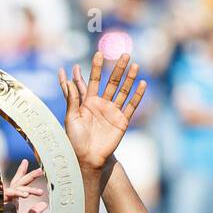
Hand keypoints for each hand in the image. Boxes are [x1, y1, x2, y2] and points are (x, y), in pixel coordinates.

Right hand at [4, 158, 47, 212]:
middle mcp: (5, 197)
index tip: (25, 162)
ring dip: (28, 188)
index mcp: (10, 201)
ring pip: (16, 188)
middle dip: (29, 176)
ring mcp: (1, 198)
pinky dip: (18, 193)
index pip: (17, 184)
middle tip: (40, 171)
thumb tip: (44, 204)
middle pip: (18, 182)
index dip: (22, 173)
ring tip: (40, 192)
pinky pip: (9, 194)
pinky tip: (27, 195)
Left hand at [58, 52, 146, 171]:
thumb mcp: (71, 118)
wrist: (86, 158)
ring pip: (123, 91)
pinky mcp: (122, 121)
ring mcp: (113, 112)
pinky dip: (137, 95)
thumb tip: (69, 80)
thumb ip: (72, 99)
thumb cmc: (75, 140)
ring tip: (135, 65)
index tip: (98, 54)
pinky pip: (131, 106)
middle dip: (118, 68)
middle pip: (111, 82)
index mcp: (88, 102)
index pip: (92, 81)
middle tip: (124, 54)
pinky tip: (142, 84)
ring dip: (129, 78)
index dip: (95, 68)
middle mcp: (102, 104)